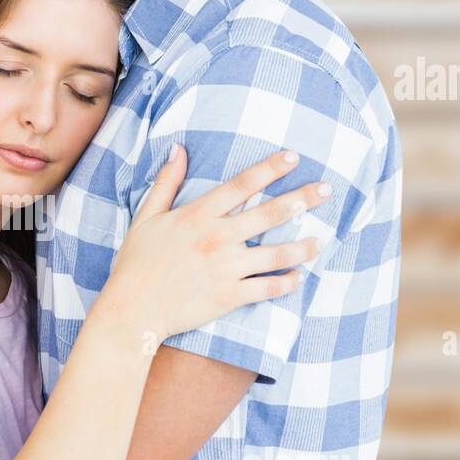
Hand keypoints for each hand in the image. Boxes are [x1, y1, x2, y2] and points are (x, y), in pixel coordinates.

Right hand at [108, 147, 327, 344]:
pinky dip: (287, 283)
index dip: (270, 168)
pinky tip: (300, 277)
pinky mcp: (230, 296)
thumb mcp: (146, 217)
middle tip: (326, 190)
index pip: (242, 185)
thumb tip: (178, 149)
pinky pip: (268, 288)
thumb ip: (166, 182)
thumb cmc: (135, 263)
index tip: (293, 157)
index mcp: (198, 215)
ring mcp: (226, 268)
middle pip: (270, 213)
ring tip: (321, 241)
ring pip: (277, 254)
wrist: (132, 310)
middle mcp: (217, 238)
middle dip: (302, 199)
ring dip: (304, 246)